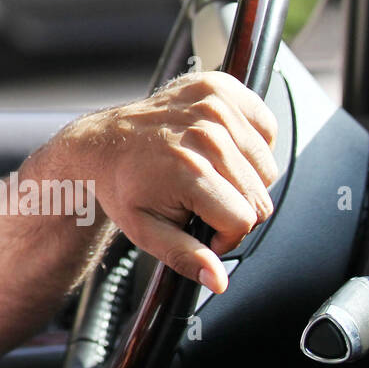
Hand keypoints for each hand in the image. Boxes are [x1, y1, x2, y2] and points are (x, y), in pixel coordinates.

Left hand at [60, 71, 279, 292]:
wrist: (102, 143)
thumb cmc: (123, 186)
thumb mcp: (146, 231)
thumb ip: (187, 258)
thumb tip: (219, 280)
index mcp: (187, 170)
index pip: (245, 218)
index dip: (226, 233)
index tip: (200, 225)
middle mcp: (204, 134)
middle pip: (260, 193)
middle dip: (235, 204)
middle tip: (199, 197)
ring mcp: (212, 105)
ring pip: (266, 164)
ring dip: (243, 175)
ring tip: (206, 172)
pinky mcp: (219, 86)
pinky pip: (266, 125)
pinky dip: (250, 141)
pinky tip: (218, 147)